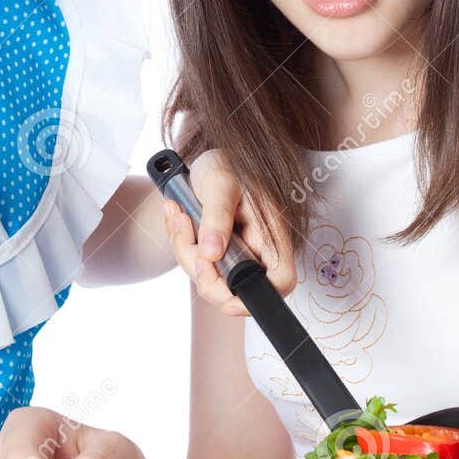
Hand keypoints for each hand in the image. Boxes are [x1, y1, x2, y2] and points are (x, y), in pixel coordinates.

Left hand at [163, 148, 296, 315]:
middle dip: (202, 270)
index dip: (258, 298)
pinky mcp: (219, 253)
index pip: (280, 281)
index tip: (227, 300)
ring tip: (178, 213)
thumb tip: (212, 254)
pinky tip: (177, 215)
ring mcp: (238, 254)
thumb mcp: (220, 183)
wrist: (208, 158)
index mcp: (272, 233)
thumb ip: (217, 217)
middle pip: (236, 289)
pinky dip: (181, 243)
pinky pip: (196, 265)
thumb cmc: (224, 163)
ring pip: (210, 278)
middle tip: (185, 232)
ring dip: (185, 250)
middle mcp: (259, 249)